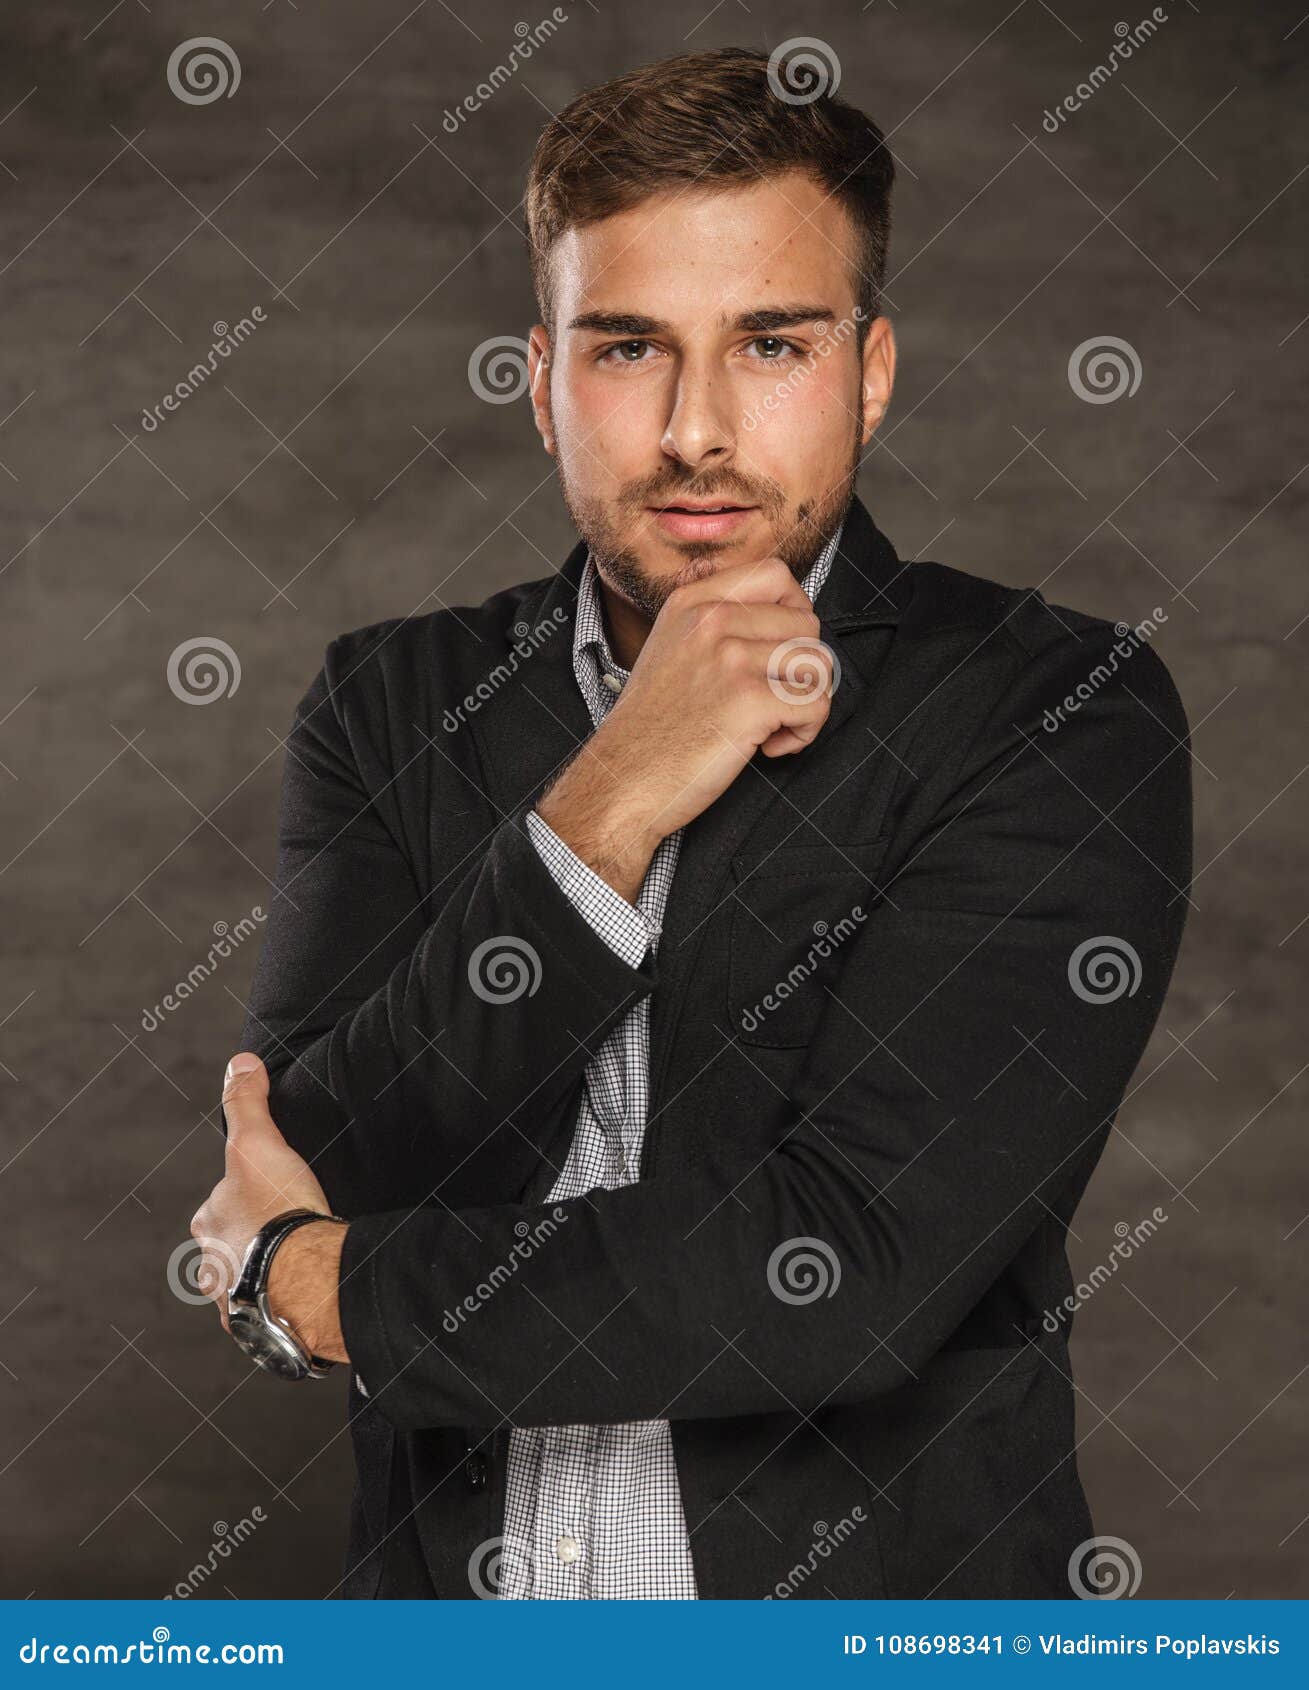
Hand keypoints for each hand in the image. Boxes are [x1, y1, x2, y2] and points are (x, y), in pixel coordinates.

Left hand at [189, 1053, 333, 1339]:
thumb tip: (240, 1063)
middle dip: (253, 1237)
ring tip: (299, 1262)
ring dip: (266, 1272)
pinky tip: (302, 1292)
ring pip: (245, 1279)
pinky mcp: (258, 1325)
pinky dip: (281, 1301)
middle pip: (230, 1243)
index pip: (222, 1200)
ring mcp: (232, 1298)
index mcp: (208, 1222)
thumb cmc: (279, 1212)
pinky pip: (267, 1309)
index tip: (274, 1190)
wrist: (304, 1277)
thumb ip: (248, 1102)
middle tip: (290, 1226)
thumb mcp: (261, 1143)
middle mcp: (211, 1263)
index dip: (248, 1192)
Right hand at [537, 556, 833, 898]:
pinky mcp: (750, 702)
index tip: (779, 649)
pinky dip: (803, 733)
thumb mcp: (669, 645)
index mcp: (692, 602)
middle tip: (771, 699)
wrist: (623, 779)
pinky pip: (816, 704)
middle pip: (806, 623)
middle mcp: (711, 621)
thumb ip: (713, 618)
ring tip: (771, 724)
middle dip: (800, 667)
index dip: (794, 612)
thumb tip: (779, 611)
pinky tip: (769, 746)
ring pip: (817, 663)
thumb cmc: (652, 726)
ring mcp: (731, 659)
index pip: (775, 575)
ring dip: (806, 701)